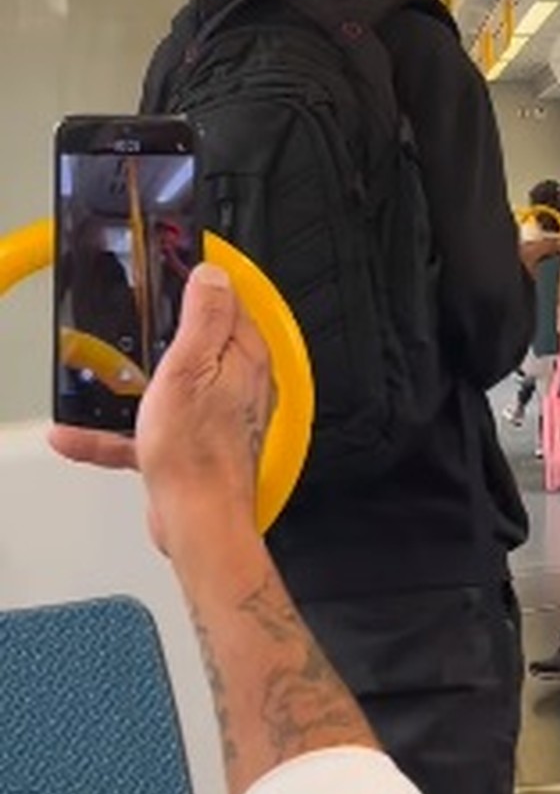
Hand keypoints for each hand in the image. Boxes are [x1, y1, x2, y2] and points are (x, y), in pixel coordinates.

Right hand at [49, 263, 272, 556]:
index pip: (230, 301)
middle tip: (133, 322)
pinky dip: (117, 431)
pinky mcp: (192, 446)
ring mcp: (216, 415)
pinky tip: (81, 434)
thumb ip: (204, 317)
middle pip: (200, 341)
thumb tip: (212, 274)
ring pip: (171, 386)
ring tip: (105, 377)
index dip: (199, 283)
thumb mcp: (190, 368)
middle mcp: (238, 383)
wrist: (197, 521)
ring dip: (135, 383)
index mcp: (244, 356)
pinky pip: (149, 429)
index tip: (170, 272)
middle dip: (165, 332)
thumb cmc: (198, 452)